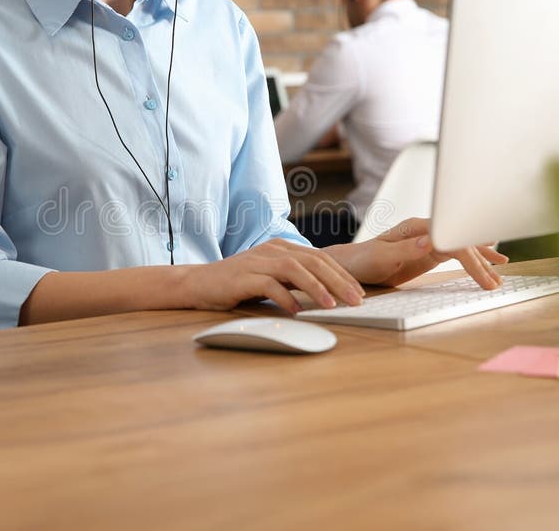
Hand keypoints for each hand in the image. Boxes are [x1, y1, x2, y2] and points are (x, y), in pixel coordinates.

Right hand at [184, 239, 365, 314]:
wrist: (199, 283)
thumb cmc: (237, 284)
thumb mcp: (271, 278)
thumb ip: (293, 280)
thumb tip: (326, 292)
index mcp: (282, 247)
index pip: (321, 257)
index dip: (342, 274)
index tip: (360, 292)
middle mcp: (272, 250)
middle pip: (313, 261)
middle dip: (339, 281)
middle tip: (357, 300)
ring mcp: (257, 261)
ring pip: (295, 270)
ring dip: (317, 288)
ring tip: (333, 305)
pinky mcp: (243, 276)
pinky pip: (269, 285)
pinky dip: (285, 298)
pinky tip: (297, 311)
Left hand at [325, 217, 508, 288]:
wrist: (351, 264)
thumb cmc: (362, 260)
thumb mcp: (381, 257)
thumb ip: (405, 248)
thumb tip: (431, 240)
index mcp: (416, 228)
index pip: (451, 238)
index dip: (469, 254)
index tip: (484, 271)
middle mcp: (426, 231)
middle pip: (460, 242)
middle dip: (480, 262)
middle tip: (494, 284)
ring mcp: (429, 240)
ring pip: (462, 246)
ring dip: (482, 260)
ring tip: (500, 273)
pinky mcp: (429, 251)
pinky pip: (457, 252)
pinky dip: (475, 256)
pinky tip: (492, 257)